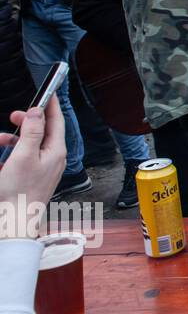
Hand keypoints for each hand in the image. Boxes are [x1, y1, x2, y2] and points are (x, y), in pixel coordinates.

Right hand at [0, 98, 66, 239]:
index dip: (50, 106)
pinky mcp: (32, 177)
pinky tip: (1, 160)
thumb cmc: (20, 192)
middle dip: (26, 123)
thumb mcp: (23, 155)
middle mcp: (53, 159)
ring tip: (0, 142)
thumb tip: (37, 111)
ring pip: (28, 146)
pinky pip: (22, 159)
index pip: (56, 122)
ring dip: (13, 141)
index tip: (47, 92)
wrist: (14, 221)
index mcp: (56, 152)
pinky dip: (10, 155)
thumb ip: (32, 131)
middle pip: (41, 132)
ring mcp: (43, 169)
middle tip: (13, 117)